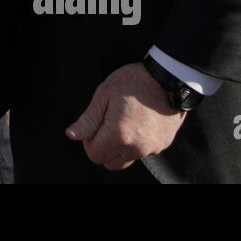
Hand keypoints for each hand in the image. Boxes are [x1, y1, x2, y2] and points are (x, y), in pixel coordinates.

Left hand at [65, 62, 187, 170]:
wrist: (169, 77)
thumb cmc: (134, 81)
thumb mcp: (104, 94)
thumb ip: (88, 119)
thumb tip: (72, 135)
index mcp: (119, 135)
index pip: (94, 155)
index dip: (89, 140)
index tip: (97, 122)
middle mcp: (136, 147)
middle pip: (109, 162)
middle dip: (103, 147)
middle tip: (107, 123)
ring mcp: (151, 148)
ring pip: (126, 160)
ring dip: (119, 148)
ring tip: (123, 122)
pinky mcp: (162, 144)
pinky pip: (142, 152)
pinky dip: (135, 143)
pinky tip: (138, 122)